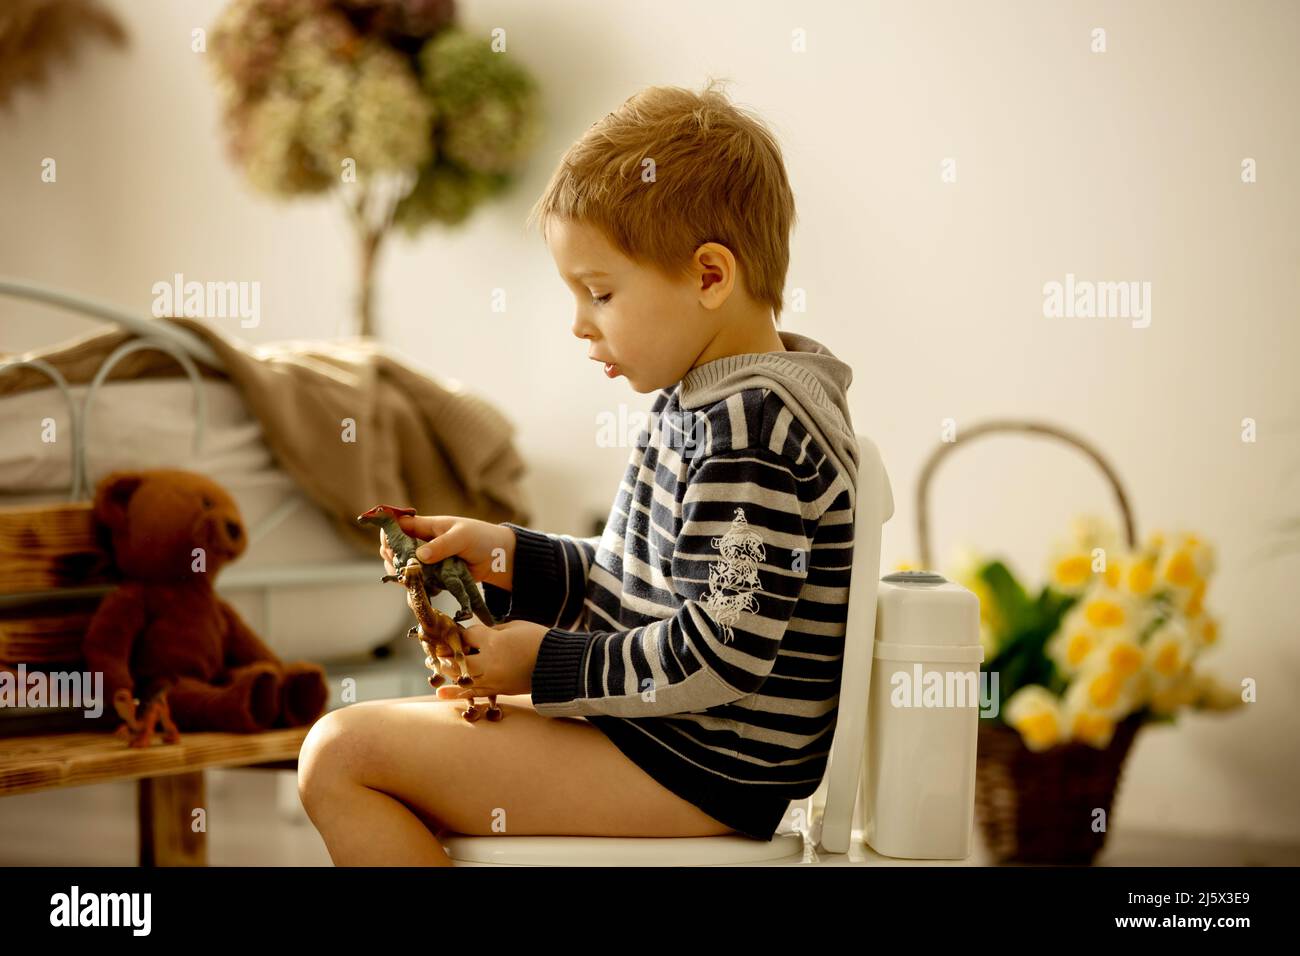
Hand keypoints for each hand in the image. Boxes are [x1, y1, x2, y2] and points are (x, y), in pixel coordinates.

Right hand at [378, 515, 515, 589]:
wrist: (498, 558)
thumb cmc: (481, 538)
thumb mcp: (463, 537)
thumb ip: (442, 545)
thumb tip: (420, 555)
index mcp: (426, 527)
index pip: (398, 525)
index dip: (388, 534)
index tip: (389, 547)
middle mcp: (422, 543)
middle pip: (394, 549)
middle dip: (391, 558)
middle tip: (400, 568)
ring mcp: (426, 561)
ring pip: (403, 568)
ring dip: (401, 575)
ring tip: (408, 580)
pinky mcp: (433, 577)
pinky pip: (417, 582)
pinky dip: (414, 588)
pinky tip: (415, 592)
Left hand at [430, 619, 547, 699]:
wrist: (558, 665)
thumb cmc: (539, 640)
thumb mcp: (515, 626)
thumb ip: (493, 630)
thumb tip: (478, 635)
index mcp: (494, 642)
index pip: (467, 637)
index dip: (460, 634)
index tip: (457, 632)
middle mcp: (489, 663)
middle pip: (458, 660)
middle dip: (447, 654)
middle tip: (438, 650)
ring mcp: (493, 679)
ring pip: (462, 678)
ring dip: (448, 672)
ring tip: (438, 666)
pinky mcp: (499, 690)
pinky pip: (473, 694)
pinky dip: (455, 694)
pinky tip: (440, 694)